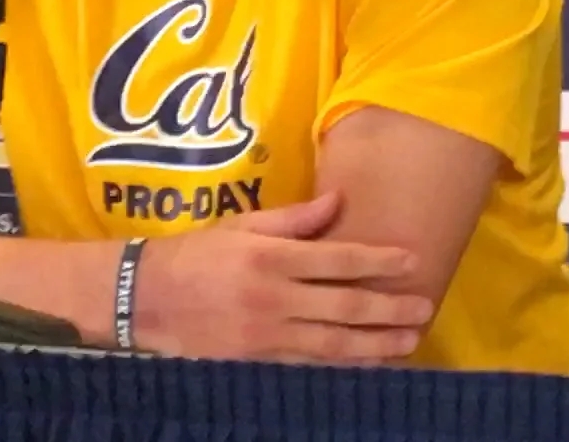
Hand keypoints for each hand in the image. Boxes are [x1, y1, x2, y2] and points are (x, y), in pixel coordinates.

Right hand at [128, 192, 434, 364]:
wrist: (143, 300)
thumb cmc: (195, 255)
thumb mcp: (239, 225)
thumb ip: (292, 219)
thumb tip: (339, 201)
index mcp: (268, 257)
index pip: (336, 258)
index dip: (378, 260)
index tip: (412, 260)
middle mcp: (272, 297)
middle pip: (344, 305)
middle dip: (389, 308)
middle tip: (425, 307)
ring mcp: (265, 336)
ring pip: (333, 343)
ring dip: (377, 344)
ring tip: (409, 341)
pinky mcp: (257, 362)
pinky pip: (310, 367)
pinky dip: (343, 367)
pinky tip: (368, 366)